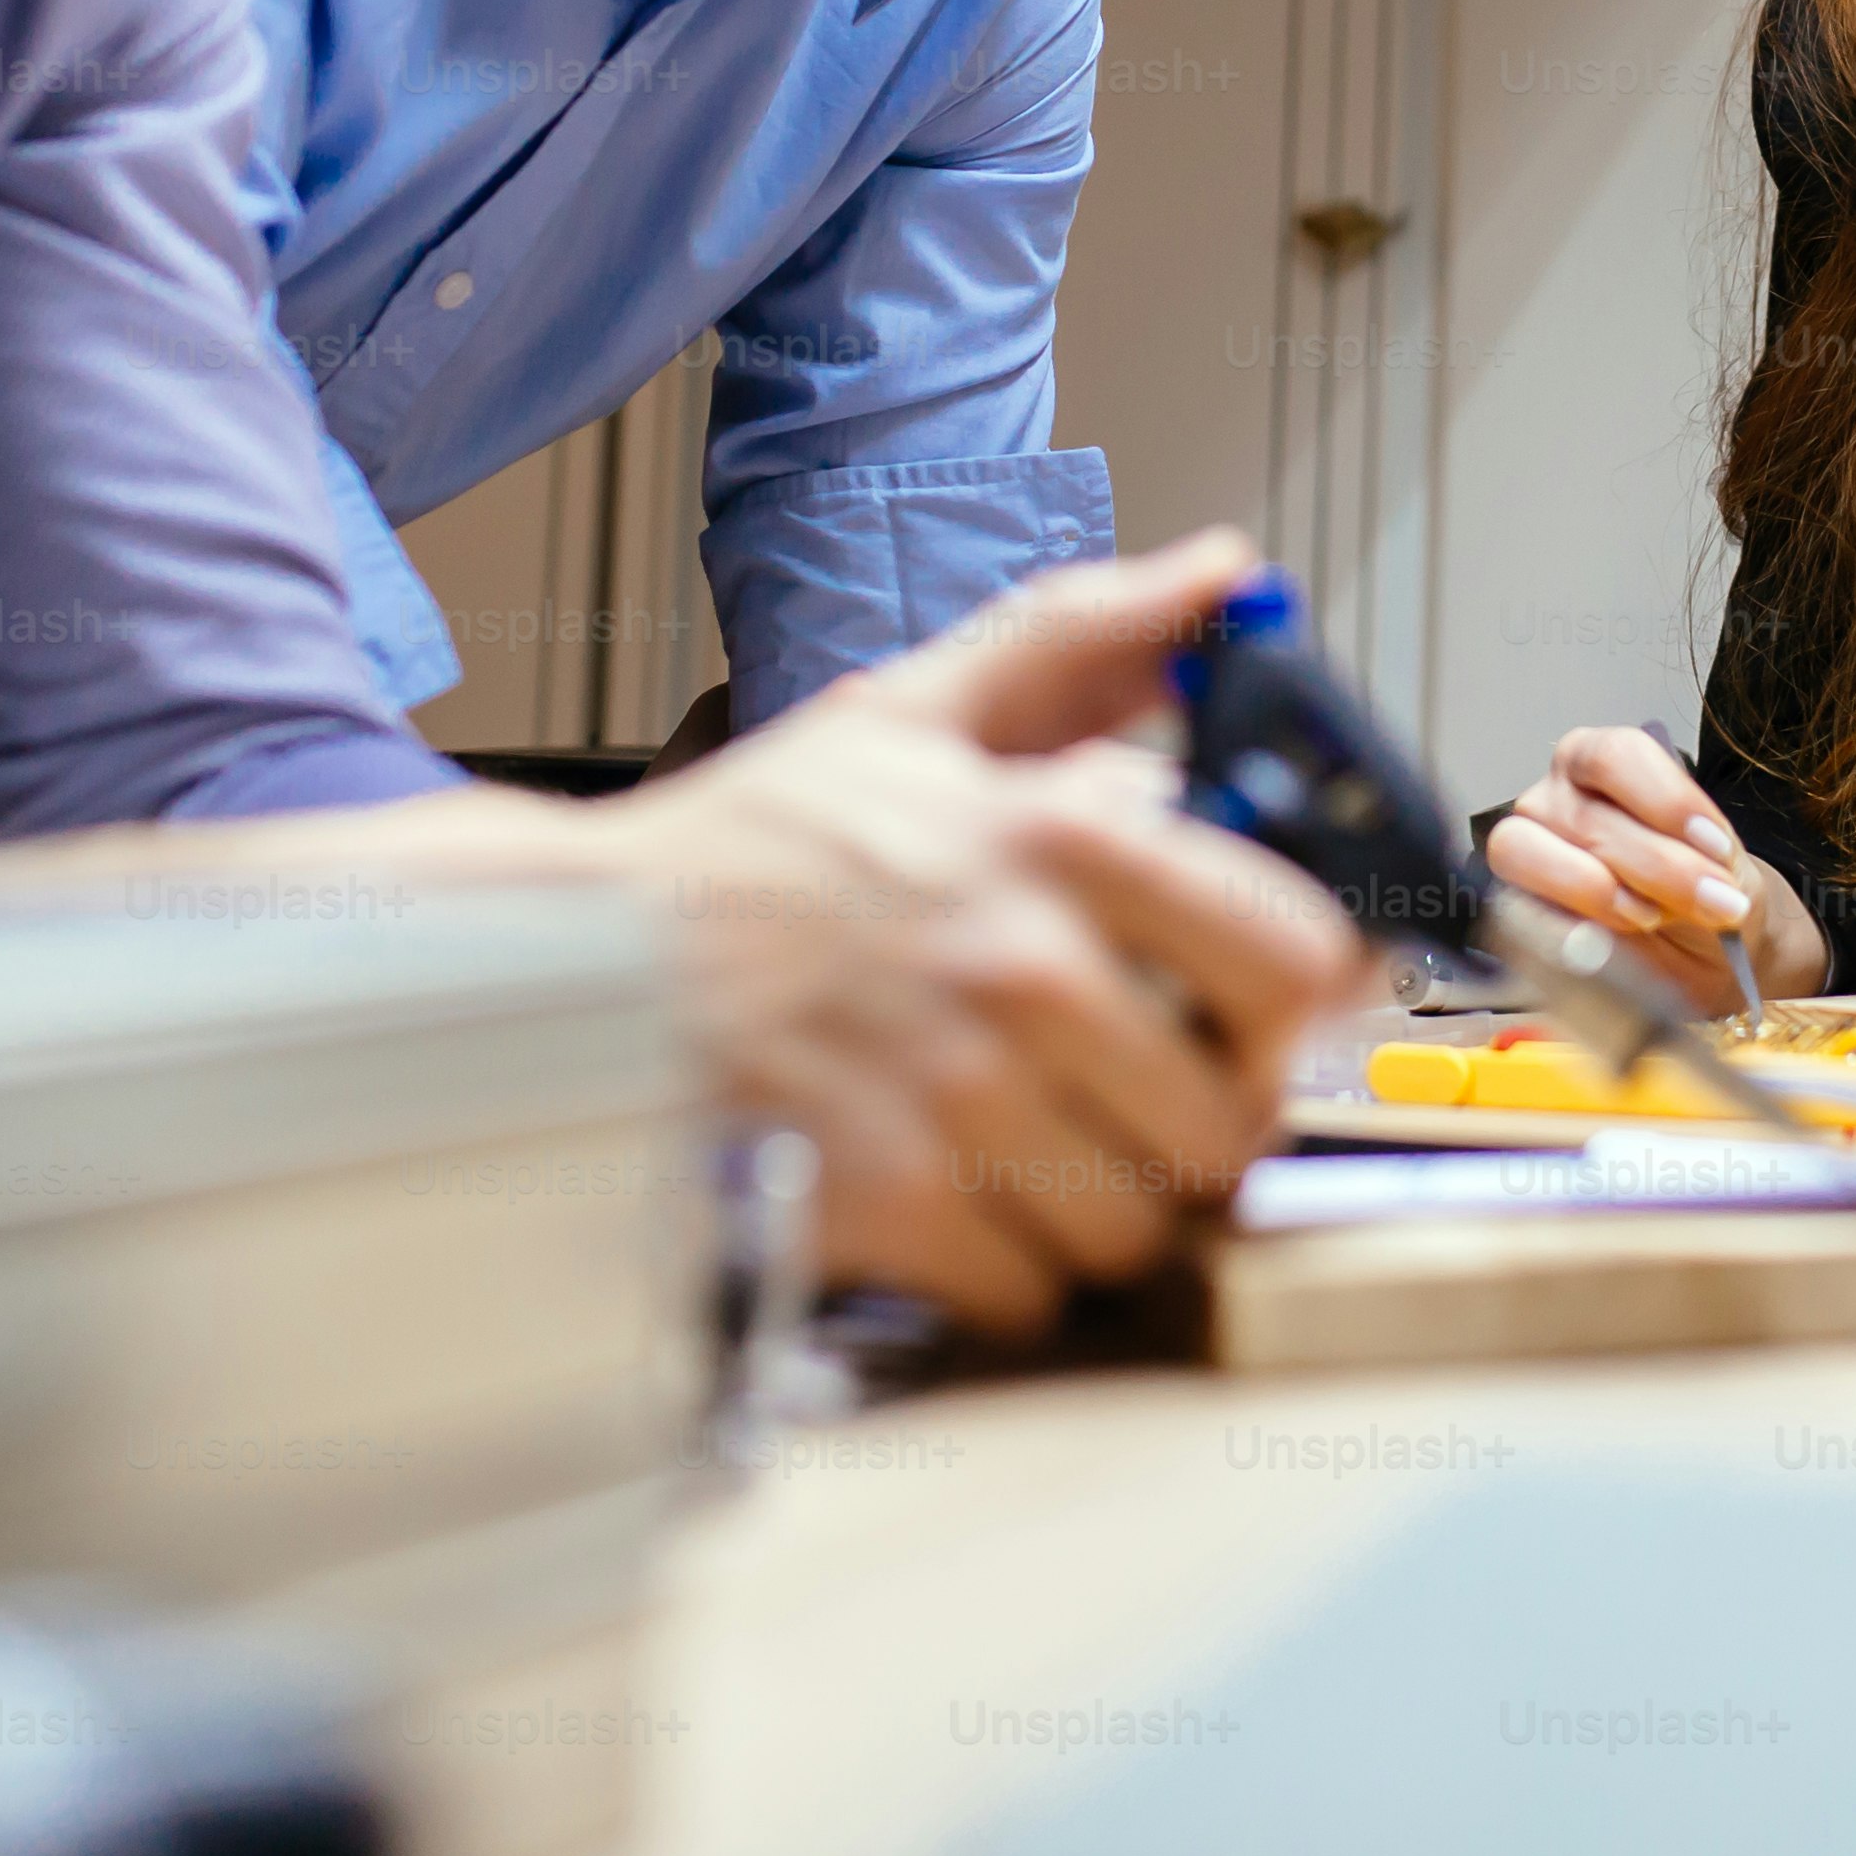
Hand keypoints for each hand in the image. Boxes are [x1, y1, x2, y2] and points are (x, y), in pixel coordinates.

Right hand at [576, 531, 1364, 1331]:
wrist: (564, 963)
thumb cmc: (745, 850)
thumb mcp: (913, 713)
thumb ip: (1079, 638)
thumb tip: (1221, 570)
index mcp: (1057, 838)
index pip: (1291, 959)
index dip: (1288, 1015)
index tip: (1251, 1029)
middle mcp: (1025, 965)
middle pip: (1221, 1123)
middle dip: (1179, 1133)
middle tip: (1114, 1112)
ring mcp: (959, 1093)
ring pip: (1135, 1220)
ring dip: (1089, 1211)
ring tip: (1015, 1157)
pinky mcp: (891, 1204)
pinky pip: (1031, 1285)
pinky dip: (1000, 1270)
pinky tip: (943, 1208)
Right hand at [1483, 724, 1819, 1014]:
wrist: (1705, 955)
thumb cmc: (1708, 893)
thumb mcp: (1728, 870)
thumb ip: (1713, 865)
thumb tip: (1705, 885)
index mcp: (1605, 763)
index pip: (1616, 756)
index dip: (1668, 801)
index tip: (1716, 847)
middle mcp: (1556, 796)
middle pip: (1586, 816)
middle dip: (1658, 867)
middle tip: (1712, 903)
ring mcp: (1523, 850)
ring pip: (1525, 851)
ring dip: (1599, 893)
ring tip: (1652, 919)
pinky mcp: (1512, 910)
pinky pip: (1518, 916)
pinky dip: (1567, 936)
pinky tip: (1613, 949)